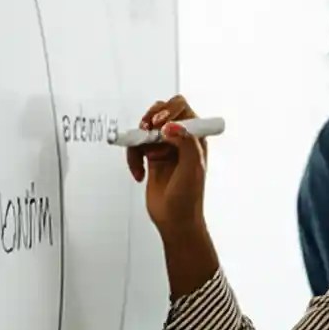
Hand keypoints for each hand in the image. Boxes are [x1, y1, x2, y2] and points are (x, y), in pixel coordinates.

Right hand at [126, 95, 208, 235]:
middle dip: (151, 118)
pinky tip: (139, 172)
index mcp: (195, 137)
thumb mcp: (193, 169)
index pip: (183, 109)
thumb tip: (172, 126)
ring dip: (140, 138)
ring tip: (142, 152)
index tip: (160, 124)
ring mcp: (165, 147)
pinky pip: (136, 145)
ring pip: (146, 128)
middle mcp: (180, 139)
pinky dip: (133, 156)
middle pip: (162, 112)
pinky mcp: (151, 157)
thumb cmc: (188, 199)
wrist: (174, 220)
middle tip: (146, 131)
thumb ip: (186, 143)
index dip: (169, 111)